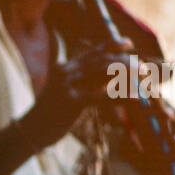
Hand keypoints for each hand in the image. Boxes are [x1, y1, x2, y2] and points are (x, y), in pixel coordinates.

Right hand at [22, 37, 136, 148]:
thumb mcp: (66, 92)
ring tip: (143, 75)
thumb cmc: (51, 114)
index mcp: (66, 68)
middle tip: (144, 67)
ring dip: (127, 71)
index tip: (129, 44)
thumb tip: (108, 78)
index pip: (93, 51)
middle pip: (102, 59)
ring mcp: (68, 86)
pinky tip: (136, 97)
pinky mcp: (71, 102)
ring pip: (103, 71)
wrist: (31, 130)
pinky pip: (101, 97)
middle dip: (125, 60)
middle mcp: (67, 72)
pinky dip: (120, 96)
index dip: (112, 45)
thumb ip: (84, 82)